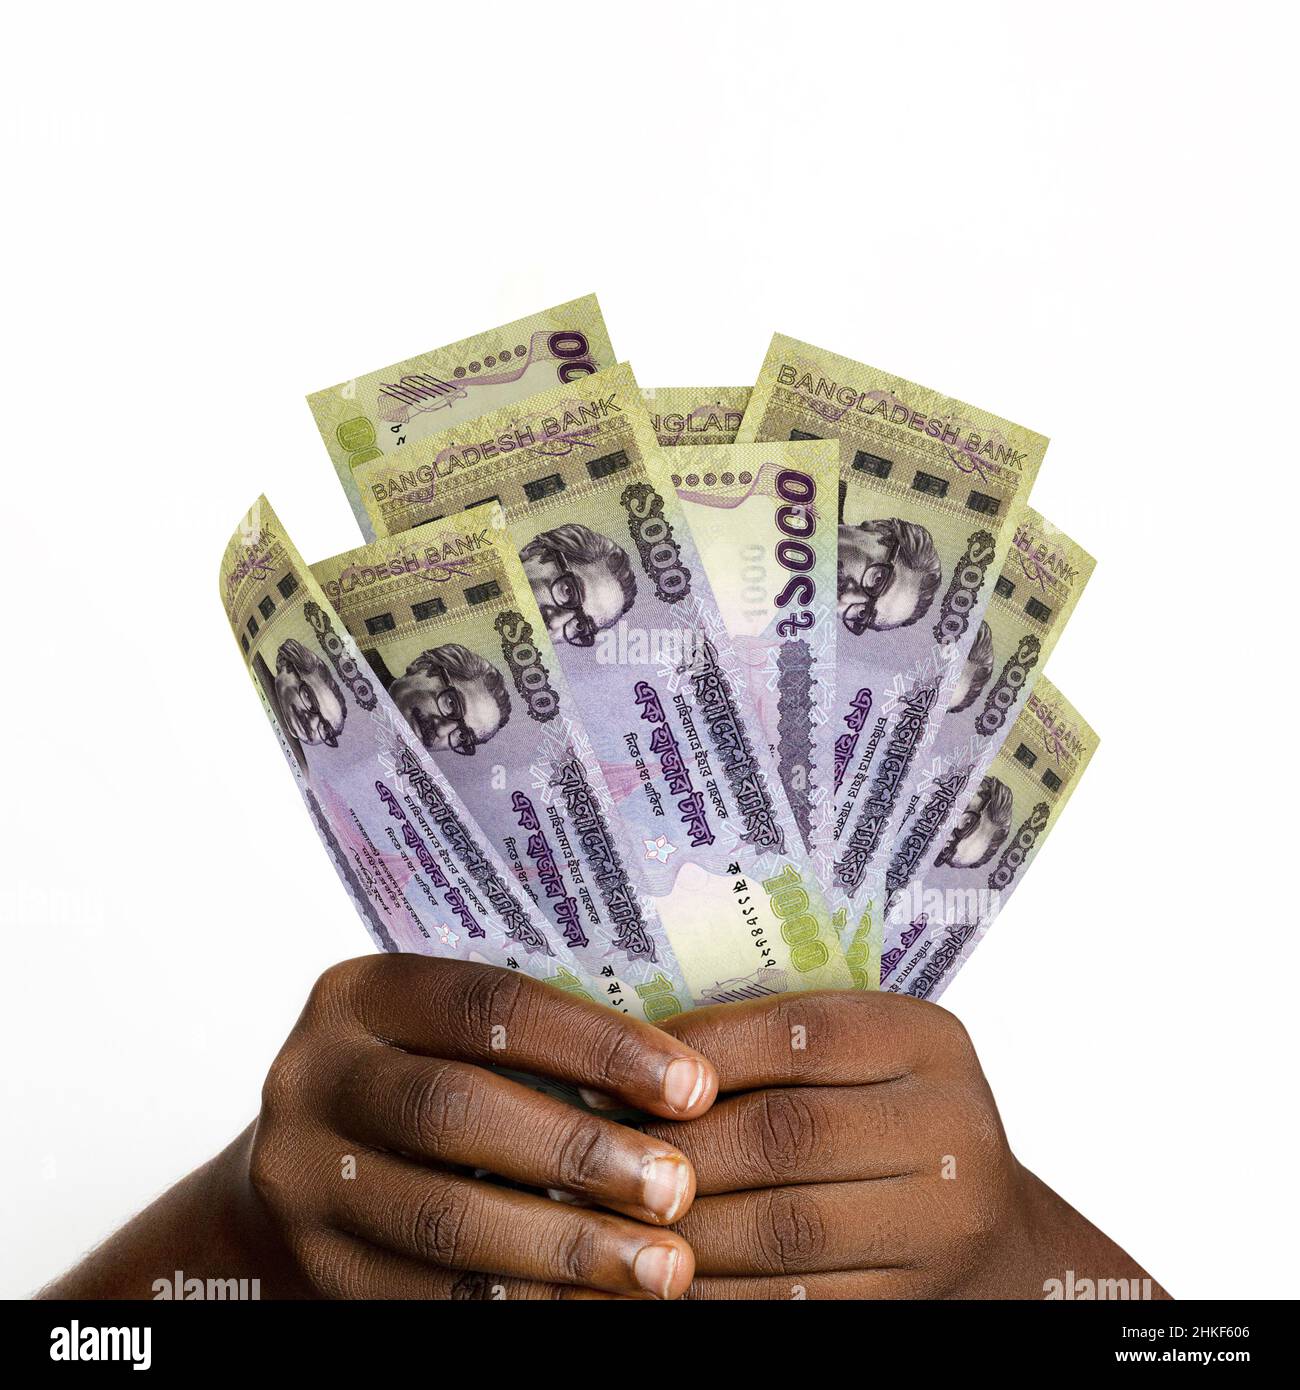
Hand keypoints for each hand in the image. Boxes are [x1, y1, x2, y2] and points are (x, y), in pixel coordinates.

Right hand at [241, 957, 717, 1298]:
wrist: (313, 1165)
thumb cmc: (429, 1077)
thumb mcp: (453, 1033)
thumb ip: (534, 1041)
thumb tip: (686, 1078)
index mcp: (362, 994)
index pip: (486, 1002)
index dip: (596, 1043)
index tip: (693, 1086)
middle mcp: (314, 1077)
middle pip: (455, 1109)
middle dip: (581, 1152)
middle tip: (679, 1188)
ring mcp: (304, 1178)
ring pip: (443, 1219)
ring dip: (566, 1246)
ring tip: (661, 1268)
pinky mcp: (319, 1269)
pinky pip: (430, 1297)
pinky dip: (525, 1301)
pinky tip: (597, 1305)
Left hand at [640, 991, 1165, 1299]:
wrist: (982, 1225)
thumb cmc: (879, 1114)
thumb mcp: (854, 1054)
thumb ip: (768, 1044)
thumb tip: (626, 1057)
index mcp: (924, 1041)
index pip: (797, 1032)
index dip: (693, 1054)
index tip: (612, 1076)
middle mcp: (949, 1127)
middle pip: (785, 1133)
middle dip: (672, 1149)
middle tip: (593, 1157)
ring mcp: (941, 1225)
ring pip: (782, 1230)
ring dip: (677, 1230)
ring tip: (603, 1221)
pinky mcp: (909, 1302)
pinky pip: (793, 1305)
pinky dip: (713, 1295)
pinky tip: (655, 1278)